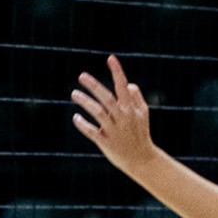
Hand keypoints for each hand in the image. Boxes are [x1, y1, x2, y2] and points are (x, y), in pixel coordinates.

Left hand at [72, 55, 160, 174]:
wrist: (142, 159)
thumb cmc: (141, 134)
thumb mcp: (143, 115)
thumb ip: (137, 98)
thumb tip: (129, 84)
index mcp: (132, 109)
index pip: (123, 86)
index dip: (117, 72)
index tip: (110, 58)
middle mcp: (123, 118)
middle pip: (107, 98)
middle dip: (95, 86)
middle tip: (82, 76)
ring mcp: (114, 130)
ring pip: (98, 113)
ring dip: (85, 102)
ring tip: (74, 93)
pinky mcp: (106, 142)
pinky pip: (92, 132)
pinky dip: (83, 124)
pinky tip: (76, 117)